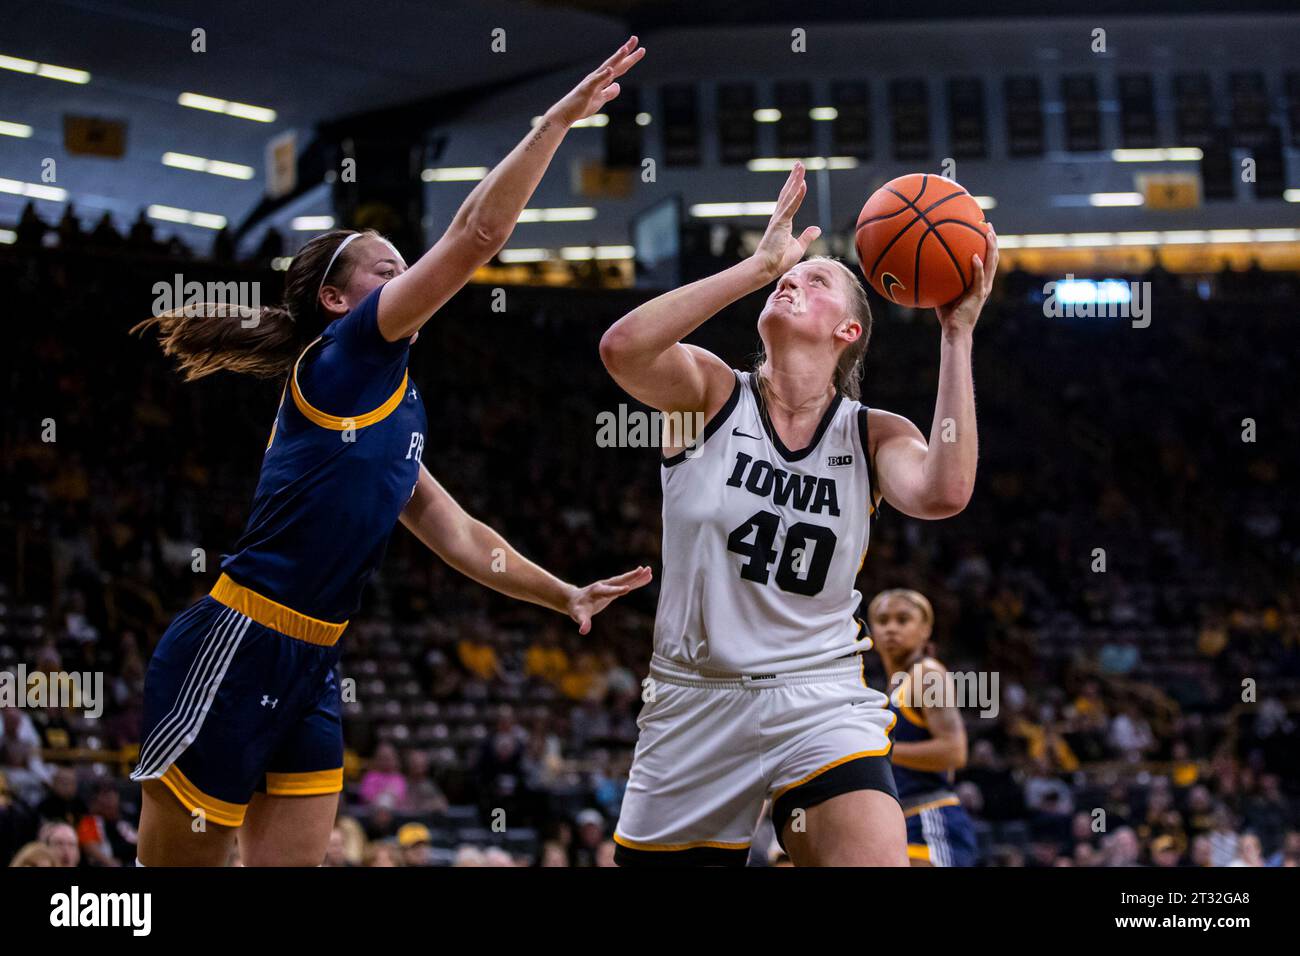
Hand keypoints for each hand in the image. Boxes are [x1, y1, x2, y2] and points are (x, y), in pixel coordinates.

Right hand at [548, 36, 645, 127]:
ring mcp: (592, 82)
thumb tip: (617, 85)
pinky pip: (596, 82)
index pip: (619, 66)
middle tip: (635, 38)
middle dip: (626, 52)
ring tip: (625, 49)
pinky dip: (603, 75)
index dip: (629, 57)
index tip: (640, 48)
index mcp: (602, 79)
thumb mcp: (601, 99)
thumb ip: (609, 92)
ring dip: (616, 59)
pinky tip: (610, 70)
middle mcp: (598, 77)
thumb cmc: (582, 106)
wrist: (566, 113)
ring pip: (606, 68)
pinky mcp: (587, 90)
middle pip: (615, 63)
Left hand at [565, 566, 652, 634]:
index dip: (617, 590)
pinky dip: (637, 581)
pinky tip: (647, 577)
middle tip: (642, 570)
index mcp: (596, 592)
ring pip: (625, 580)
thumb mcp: (578, 615)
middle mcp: (604, 586)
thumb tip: (583, 631)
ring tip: (649, 571)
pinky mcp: (614, 588)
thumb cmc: (577, 608)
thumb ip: (582, 622)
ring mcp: (610, 585)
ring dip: (637, 576)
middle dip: (630, 576)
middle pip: (619, 580)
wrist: (575, 599)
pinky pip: (627, 583)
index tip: (627, 588)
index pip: (608, 591)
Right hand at [751, 162, 821, 281]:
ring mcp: (779, 219)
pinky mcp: (780, 224)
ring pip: (789, 195)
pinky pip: (791, 207)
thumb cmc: (779, 260)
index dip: (795, 187)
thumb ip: (807, 236)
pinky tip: (802, 184)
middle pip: (788, 193)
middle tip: (798, 164)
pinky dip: (797, 196)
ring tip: (799, 166)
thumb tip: (818, 229)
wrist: (766, 268)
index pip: (790, 200)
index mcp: (783, 222)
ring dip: (795, 180)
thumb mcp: (799, 246)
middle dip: (794, 178)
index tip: (800, 177)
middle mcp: (779, 217)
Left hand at [935, 221, 998, 335]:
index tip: (983, 228)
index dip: (987, 244)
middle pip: (993, 257)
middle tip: (989, 225)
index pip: (986, 259)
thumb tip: (924, 264)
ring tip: (988, 234)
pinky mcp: (978, 295)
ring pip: (991, 264)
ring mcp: (983, 288)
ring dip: (991, 248)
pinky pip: (979, 279)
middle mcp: (985, 283)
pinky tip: (974, 257)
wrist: (954, 330)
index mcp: (979, 281)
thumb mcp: (943, 291)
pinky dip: (977, 267)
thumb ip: (939, 278)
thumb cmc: (947, 314)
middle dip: (992, 240)